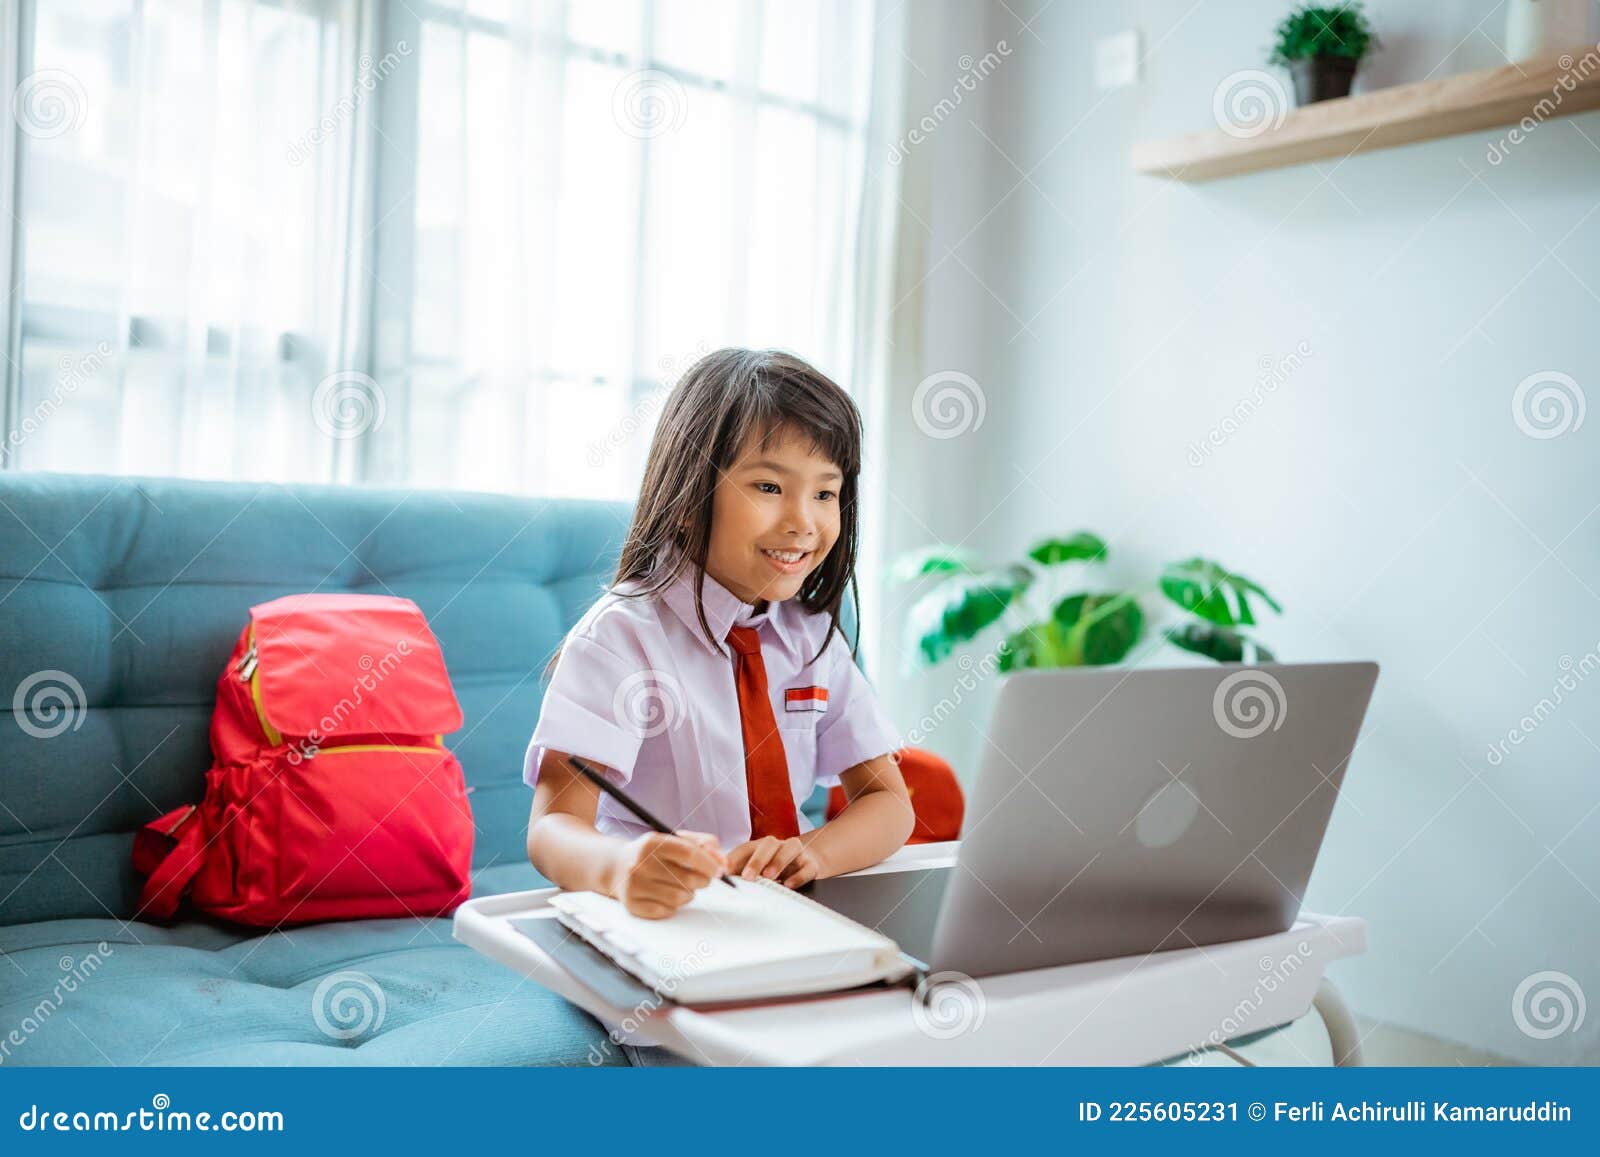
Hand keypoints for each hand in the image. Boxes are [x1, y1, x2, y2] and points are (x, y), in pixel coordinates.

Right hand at [609, 830, 727, 918]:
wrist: (616, 866)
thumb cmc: (654, 853)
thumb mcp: (675, 839)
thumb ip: (704, 844)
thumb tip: (723, 862)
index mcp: (652, 842)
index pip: (688, 854)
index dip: (709, 864)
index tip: (719, 871)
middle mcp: (639, 863)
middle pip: (686, 879)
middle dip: (702, 881)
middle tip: (702, 880)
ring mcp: (633, 885)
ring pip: (678, 898)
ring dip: (688, 895)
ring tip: (682, 887)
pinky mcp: (631, 904)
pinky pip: (665, 911)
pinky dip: (672, 906)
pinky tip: (667, 896)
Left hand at [727, 836, 824, 888]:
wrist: (806, 863)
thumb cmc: (775, 867)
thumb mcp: (756, 870)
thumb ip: (738, 874)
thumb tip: (720, 881)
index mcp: (760, 846)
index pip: (745, 848)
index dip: (734, 858)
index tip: (725, 871)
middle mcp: (778, 846)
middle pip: (768, 844)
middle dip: (757, 860)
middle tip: (747, 876)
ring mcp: (796, 853)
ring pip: (790, 848)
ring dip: (778, 862)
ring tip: (768, 877)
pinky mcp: (811, 864)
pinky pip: (807, 867)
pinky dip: (798, 876)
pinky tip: (789, 884)